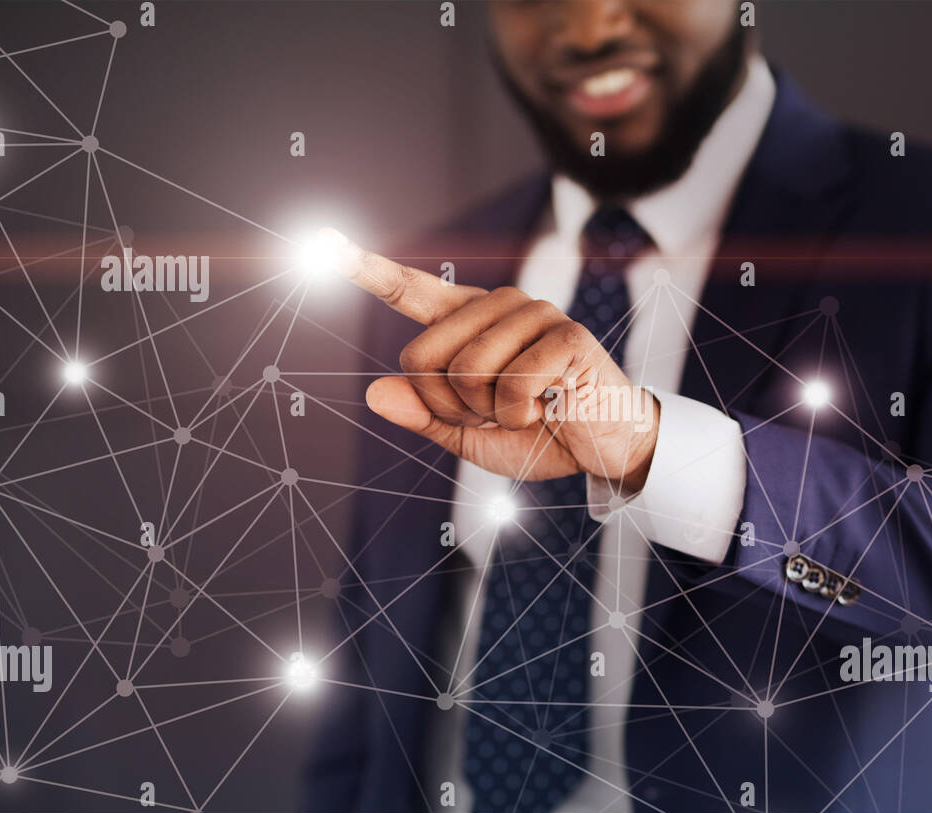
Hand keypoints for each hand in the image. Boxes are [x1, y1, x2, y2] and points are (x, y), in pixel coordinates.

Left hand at [325, 229, 660, 491]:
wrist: (606, 447)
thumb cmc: (541, 433)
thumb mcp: (470, 434)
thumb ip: (424, 414)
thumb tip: (374, 391)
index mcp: (471, 323)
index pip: (413, 292)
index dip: (369, 270)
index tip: (326, 245)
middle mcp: (498, 306)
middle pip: (422, 357)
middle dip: (449, 406)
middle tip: (494, 413)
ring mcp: (535, 314)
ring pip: (465, 372)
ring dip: (490, 412)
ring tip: (528, 409)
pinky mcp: (567, 335)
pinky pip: (511, 385)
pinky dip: (522, 415)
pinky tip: (550, 408)